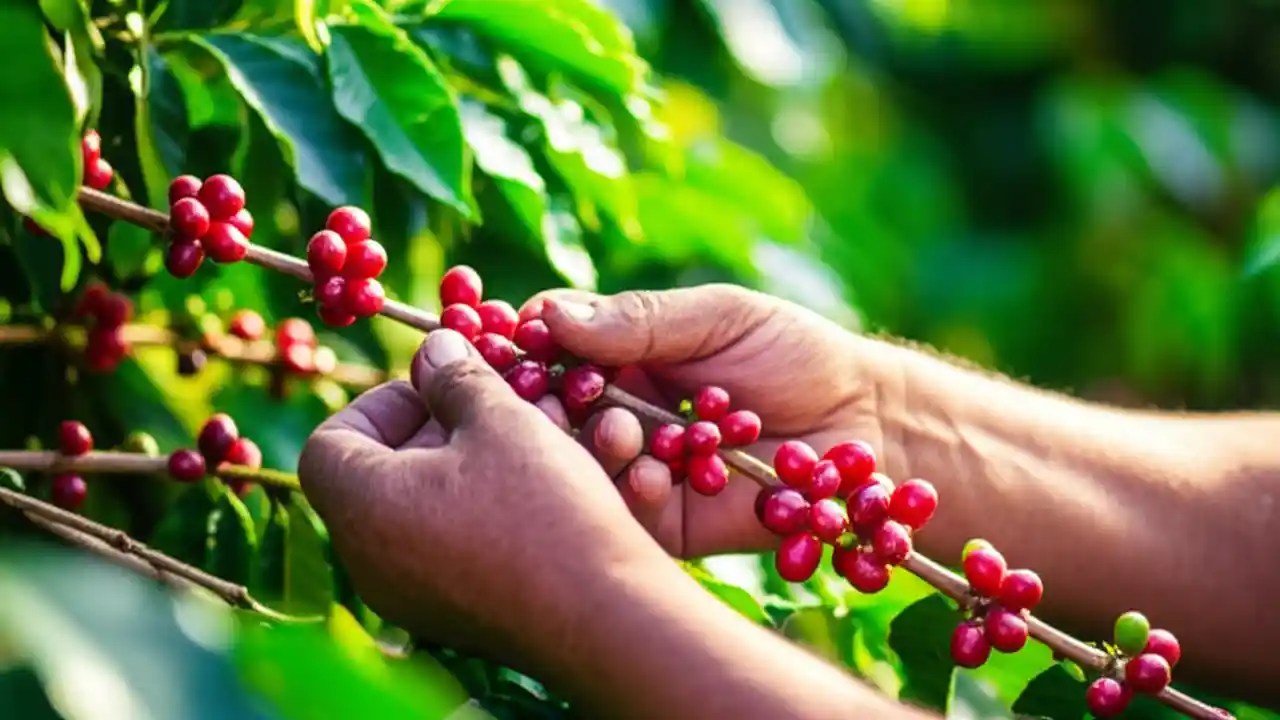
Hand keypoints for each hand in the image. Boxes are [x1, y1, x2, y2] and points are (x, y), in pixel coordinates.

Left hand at [298, 329, 661, 663]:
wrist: (605, 618)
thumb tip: (434, 350)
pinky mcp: (457, 618)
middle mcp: (372, 563)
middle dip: (436, 427)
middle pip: (379, 475)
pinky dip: (483, 510)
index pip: (331, 440)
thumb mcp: (500, 420)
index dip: (382, 400)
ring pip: (422, 510)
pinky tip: (539, 490)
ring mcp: (412, 598)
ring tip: (525, 442)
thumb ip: (456, 377)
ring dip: (467, 465)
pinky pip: (451, 548)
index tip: (442, 386)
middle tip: (491, 405)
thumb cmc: (542, 508)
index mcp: (362, 508)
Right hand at [532, 284, 887, 557]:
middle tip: (561, 401)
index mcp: (623, 353)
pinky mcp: (667, 520)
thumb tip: (550, 316)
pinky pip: (629, 514)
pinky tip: (656, 476)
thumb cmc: (795, 355)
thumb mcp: (719, 318)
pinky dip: (634, 493)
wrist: (866, 424)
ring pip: (583, 465)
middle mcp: (620, 411)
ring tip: (623, 435)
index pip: (554, 343)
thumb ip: (640, 320)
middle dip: (551, 406)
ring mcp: (640, 466)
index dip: (528, 343)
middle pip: (553, 410)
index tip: (519, 343)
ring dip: (594, 449)